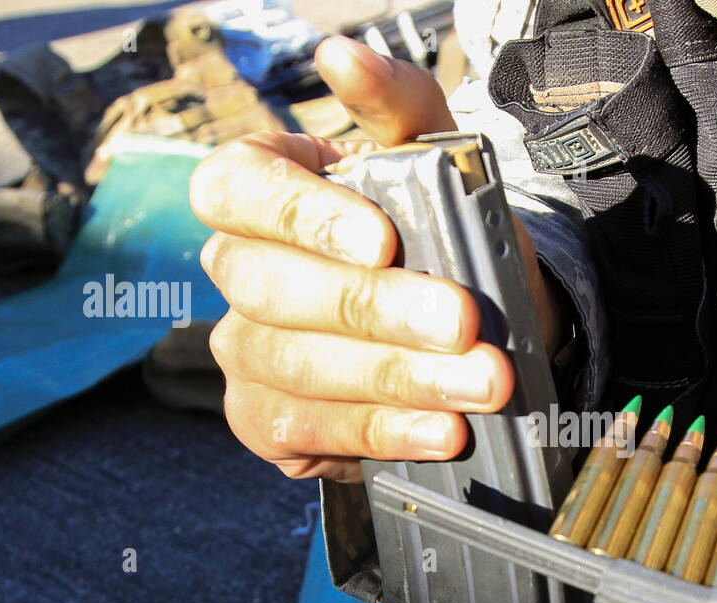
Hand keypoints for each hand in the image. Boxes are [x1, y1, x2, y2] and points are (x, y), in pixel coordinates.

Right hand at [190, 36, 560, 480]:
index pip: (236, 191)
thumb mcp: (437, 160)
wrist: (474, 326)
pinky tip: (441, 432)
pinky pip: (313, 431)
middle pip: (272, 290)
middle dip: (377, 310)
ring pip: (299, 367)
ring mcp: (246, 353)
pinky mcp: (269, 423)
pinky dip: (384, 432)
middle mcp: (238, 274)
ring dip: (398, 378)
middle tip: (463, 322)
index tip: (382, 239)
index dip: (300, 216)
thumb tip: (340, 56)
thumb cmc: (442, 234)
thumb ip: (398, 106)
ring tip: (480, 383)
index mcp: (260, 195)